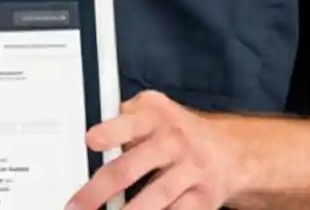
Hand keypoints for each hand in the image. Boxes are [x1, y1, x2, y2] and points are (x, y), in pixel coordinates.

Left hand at [67, 91, 241, 209]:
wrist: (231, 152)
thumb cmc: (180, 131)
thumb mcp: (156, 108)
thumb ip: (127, 114)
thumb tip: (95, 129)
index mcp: (156, 119)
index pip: (130, 123)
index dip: (110, 132)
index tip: (90, 141)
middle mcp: (173, 143)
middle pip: (132, 167)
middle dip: (100, 188)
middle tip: (78, 204)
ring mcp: (190, 171)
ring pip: (156, 194)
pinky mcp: (204, 198)